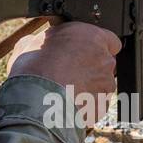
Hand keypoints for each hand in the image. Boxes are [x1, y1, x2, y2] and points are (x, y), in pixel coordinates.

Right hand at [7, 21, 121, 102]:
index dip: (96, 47)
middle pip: (105, 63)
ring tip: (65, 91)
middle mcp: (105, 59)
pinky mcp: (101, 105)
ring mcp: (106, 84)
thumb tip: (35, 42)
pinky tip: (68, 103)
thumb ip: (45, 40)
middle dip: (91, 68)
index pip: (110, 40)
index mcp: (93, 37)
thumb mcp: (32, 42)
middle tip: (69, 72)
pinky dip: (85, 104)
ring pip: (101, 85)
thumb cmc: (34, 68)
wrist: (35, 99)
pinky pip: (96, 103)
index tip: (83, 52)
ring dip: (89, 86)